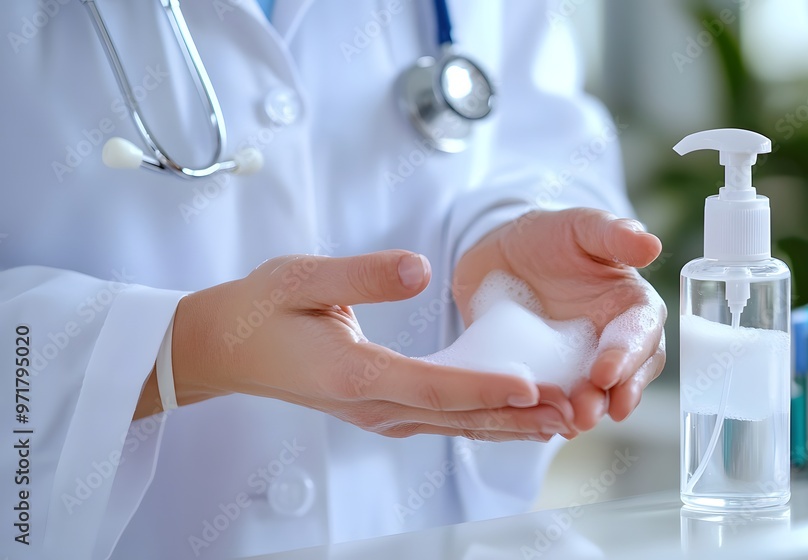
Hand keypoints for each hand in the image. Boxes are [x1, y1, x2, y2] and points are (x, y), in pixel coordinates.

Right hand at [135, 251, 574, 442]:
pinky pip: (443, 420)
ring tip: (561, 417)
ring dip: (509, 424)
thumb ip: (361, 274)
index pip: (432, 385)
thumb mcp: (302, 277)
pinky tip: (516, 415)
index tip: (531, 386)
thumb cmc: (261, 310)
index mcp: (356, 373)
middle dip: (518, 415)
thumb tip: (419, 270)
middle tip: (573, 409)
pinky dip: (484, 419)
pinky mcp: (383, 411)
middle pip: (457, 416)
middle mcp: (373, 405)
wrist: (225, 348)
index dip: (484, 386)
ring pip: (455, 425)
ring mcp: (379, 415)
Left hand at [454, 208, 666, 432]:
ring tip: (570, 424)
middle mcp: (613, 342)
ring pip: (596, 396)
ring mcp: (581, 364)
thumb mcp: (580, 226)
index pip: (642, 333)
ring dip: (587, 412)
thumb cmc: (548, 235)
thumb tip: (652, 244)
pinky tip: (540, 425)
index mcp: (631, 307)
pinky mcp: (549, 378)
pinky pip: (556, 402)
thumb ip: (613, 234)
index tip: (608, 373)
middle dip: (612, 397)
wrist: (499, 254)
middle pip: (626, 376)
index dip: (629, 355)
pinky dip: (551, 415)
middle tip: (589, 411)